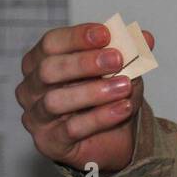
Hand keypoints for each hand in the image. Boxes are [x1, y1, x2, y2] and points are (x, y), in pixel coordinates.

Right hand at [16, 22, 155, 173]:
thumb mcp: (124, 68)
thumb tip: (144, 37)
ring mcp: (36, 116)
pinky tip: (123, 108)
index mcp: (42, 60)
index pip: (51, 43)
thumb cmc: (109, 94)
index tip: (106, 34)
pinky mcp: (49, 142)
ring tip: (124, 86)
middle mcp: (31, 87)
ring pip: (55, 100)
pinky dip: (100, 117)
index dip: (77, 37)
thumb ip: (131, 51)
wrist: (116, 136)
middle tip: (117, 59)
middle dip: (84, 63)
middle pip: (48, 69)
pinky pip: (71, 129)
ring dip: (94, 91)